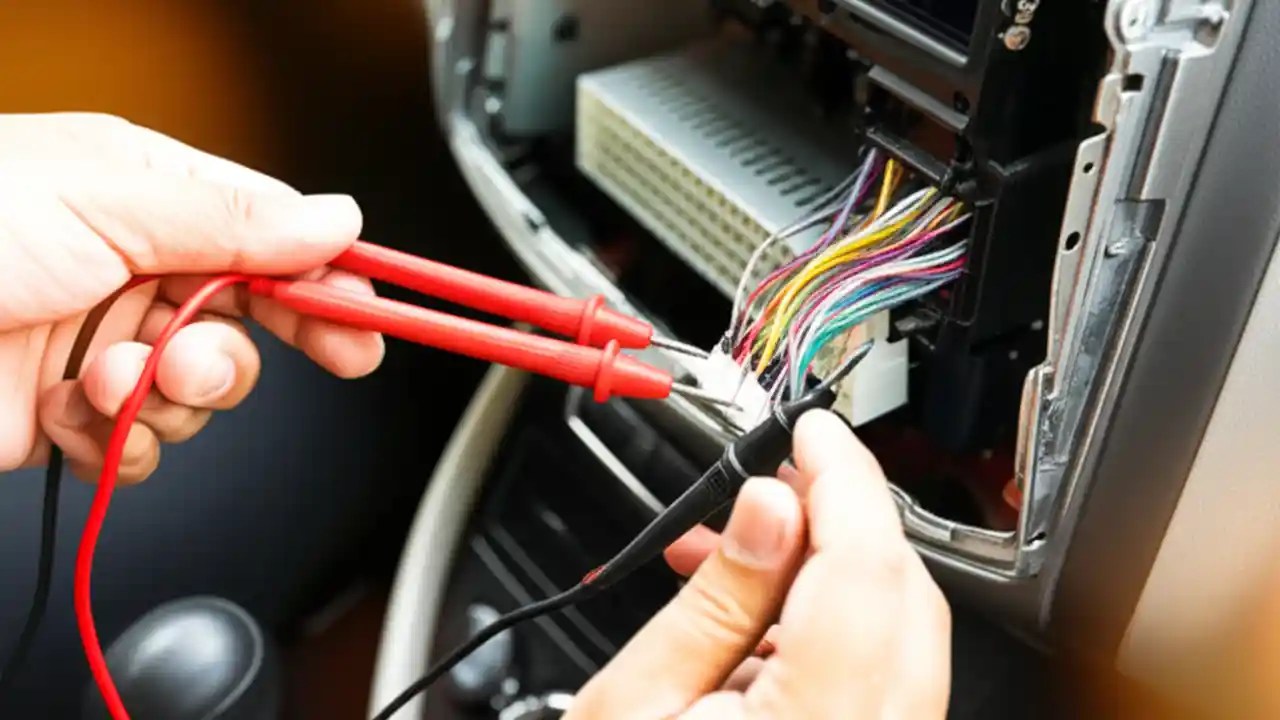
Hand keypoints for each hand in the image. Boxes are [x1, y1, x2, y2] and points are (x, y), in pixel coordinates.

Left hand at [0, 112, 383, 482]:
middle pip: (251, 324)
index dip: (330, 281)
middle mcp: (134, 270)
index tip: (375, 315)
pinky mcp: (76, 415)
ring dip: (165, 396)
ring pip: (204, 396)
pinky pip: (147, 444)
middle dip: (235, 354)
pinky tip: (78, 409)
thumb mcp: (104, 195)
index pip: (275, 238)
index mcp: (150, 200)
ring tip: (108, 373)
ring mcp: (106, 345)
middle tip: (209, 363)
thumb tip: (334, 221)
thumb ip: (234, 217)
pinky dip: (121, 437)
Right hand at [569, 410, 950, 718]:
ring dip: (835, 568)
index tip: (814, 431)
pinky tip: (760, 612)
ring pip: (904, 635)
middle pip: (906, 599)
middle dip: (846, 517)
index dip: (847, 481)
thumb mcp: (633, 703)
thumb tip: (769, 505)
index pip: (867, 572)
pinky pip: (883, 679)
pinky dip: (833, 625)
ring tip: (735, 548)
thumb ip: (716, 598)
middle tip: (775, 479)